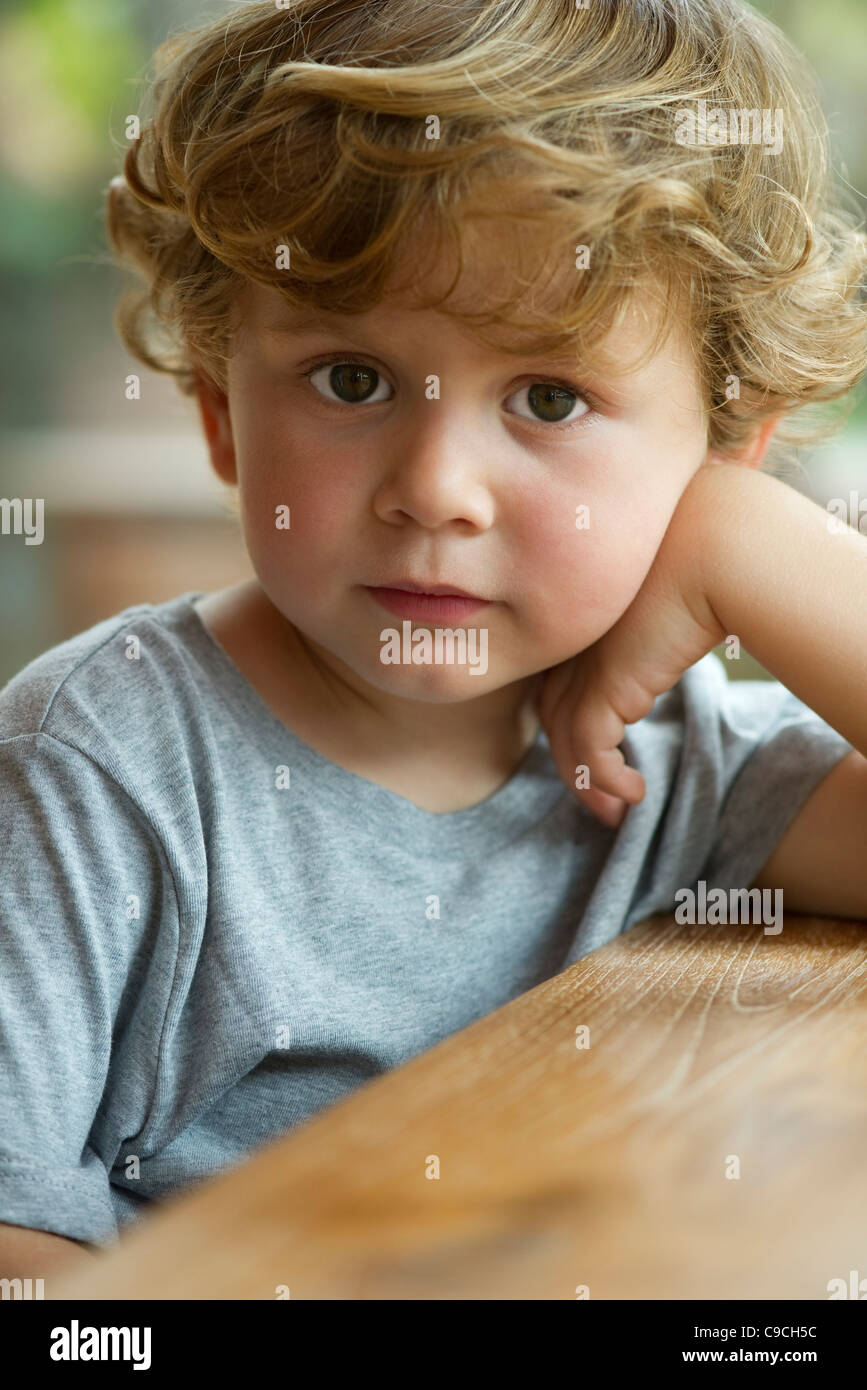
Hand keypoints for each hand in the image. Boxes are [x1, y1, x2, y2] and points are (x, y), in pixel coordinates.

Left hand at [536, 468, 725, 828]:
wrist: (709, 547)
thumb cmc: (699, 556)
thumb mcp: (663, 595)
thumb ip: (647, 627)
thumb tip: (666, 646)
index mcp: (577, 620)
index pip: (555, 681)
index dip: (570, 722)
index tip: (594, 754)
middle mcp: (570, 646)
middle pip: (552, 715)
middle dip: (572, 763)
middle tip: (598, 800)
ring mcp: (581, 667)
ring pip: (566, 742)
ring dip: (590, 786)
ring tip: (617, 813)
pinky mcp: (603, 689)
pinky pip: (590, 752)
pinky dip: (606, 781)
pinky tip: (636, 794)